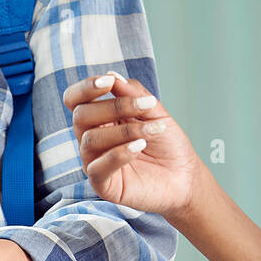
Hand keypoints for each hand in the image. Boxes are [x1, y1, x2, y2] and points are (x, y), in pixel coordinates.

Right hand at [62, 71, 198, 218]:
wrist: (185, 176)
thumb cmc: (167, 143)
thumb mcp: (154, 111)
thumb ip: (133, 94)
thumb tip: (111, 75)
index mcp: (99, 118)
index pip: (75, 99)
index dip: (85, 88)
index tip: (108, 81)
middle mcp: (91, 138)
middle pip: (81, 116)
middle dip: (115, 106)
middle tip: (147, 104)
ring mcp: (94, 162)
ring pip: (90, 139)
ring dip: (125, 130)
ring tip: (154, 129)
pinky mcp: (103, 185)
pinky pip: (97, 168)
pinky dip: (118, 154)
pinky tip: (140, 146)